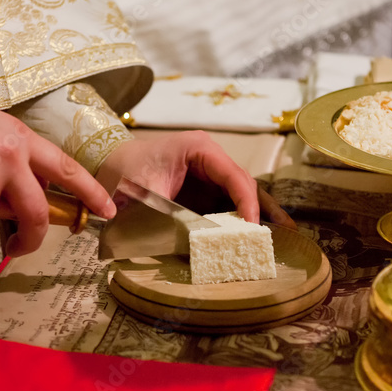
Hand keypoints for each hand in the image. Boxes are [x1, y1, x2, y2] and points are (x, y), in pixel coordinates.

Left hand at [96, 131, 295, 228]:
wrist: (103, 167)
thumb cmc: (122, 172)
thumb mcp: (148, 193)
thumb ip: (175, 215)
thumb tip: (200, 241)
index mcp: (200, 149)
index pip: (234, 176)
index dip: (247, 203)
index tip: (252, 226)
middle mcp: (209, 159)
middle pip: (244, 184)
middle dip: (264, 208)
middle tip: (287, 230)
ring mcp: (207, 174)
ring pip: (239, 194)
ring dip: (256, 215)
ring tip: (281, 234)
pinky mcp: (202, 190)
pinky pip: (225, 204)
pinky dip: (239, 219)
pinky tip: (255, 235)